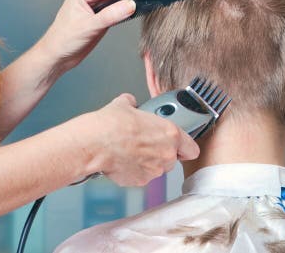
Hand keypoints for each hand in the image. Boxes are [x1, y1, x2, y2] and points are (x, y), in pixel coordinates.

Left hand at [37, 0, 138, 74]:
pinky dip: (126, 3)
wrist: (58, 54)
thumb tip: (131, 5)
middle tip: (138, 5)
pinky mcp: (102, 7)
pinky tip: (129, 12)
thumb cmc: (64, 40)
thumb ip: (111, 15)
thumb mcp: (89, 28)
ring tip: (134, 9)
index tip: (137, 5)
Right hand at [77, 94, 199, 187]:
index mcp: (170, 134)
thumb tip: (130, 102)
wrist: (93, 145)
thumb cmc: (110, 125)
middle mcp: (166, 155)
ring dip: (149, 161)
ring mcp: (153, 171)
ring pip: (157, 168)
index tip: (179, 144)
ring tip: (132, 151)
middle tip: (147, 143)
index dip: (185, 146)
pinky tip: (123, 160)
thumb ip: (133, 104)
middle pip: (173, 158)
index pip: (192, 148)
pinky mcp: (139, 182)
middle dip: (162, 152)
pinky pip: (142, 176)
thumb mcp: (125, 104)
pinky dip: (135, 170)